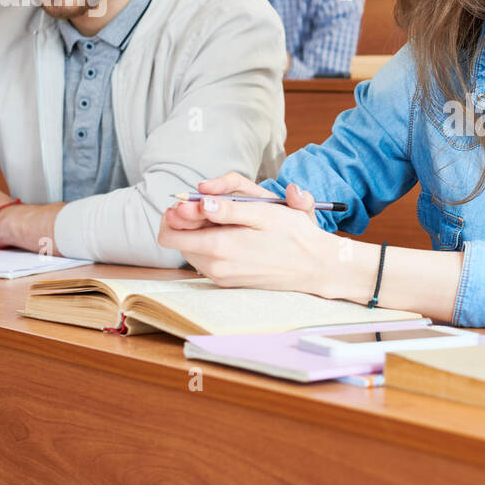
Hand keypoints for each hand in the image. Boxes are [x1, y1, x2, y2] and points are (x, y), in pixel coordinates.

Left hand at [158, 181, 329, 289]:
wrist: (316, 266)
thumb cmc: (294, 235)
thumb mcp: (263, 212)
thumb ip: (227, 209)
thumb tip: (199, 203)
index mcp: (219, 247)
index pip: (169, 233)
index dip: (176, 213)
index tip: (193, 202)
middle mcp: (215, 267)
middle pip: (178, 242)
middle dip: (189, 222)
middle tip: (213, 207)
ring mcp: (222, 277)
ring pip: (192, 250)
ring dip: (202, 233)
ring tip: (229, 221)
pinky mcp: (229, 281)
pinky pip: (207, 261)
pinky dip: (213, 246)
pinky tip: (235, 236)